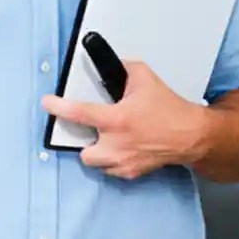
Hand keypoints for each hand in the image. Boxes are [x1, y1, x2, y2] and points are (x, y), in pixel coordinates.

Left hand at [42, 60, 213, 180]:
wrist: (191, 135)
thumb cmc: (170, 109)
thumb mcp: (144, 78)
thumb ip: (122, 69)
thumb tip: (109, 65)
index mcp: (117, 119)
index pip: (79, 113)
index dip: (58, 107)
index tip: (47, 103)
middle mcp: (117, 144)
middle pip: (82, 150)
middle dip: (83, 140)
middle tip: (93, 129)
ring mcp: (124, 161)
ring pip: (94, 162)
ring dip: (97, 152)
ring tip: (108, 140)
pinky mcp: (131, 173)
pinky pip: (110, 170)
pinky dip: (111, 161)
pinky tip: (122, 148)